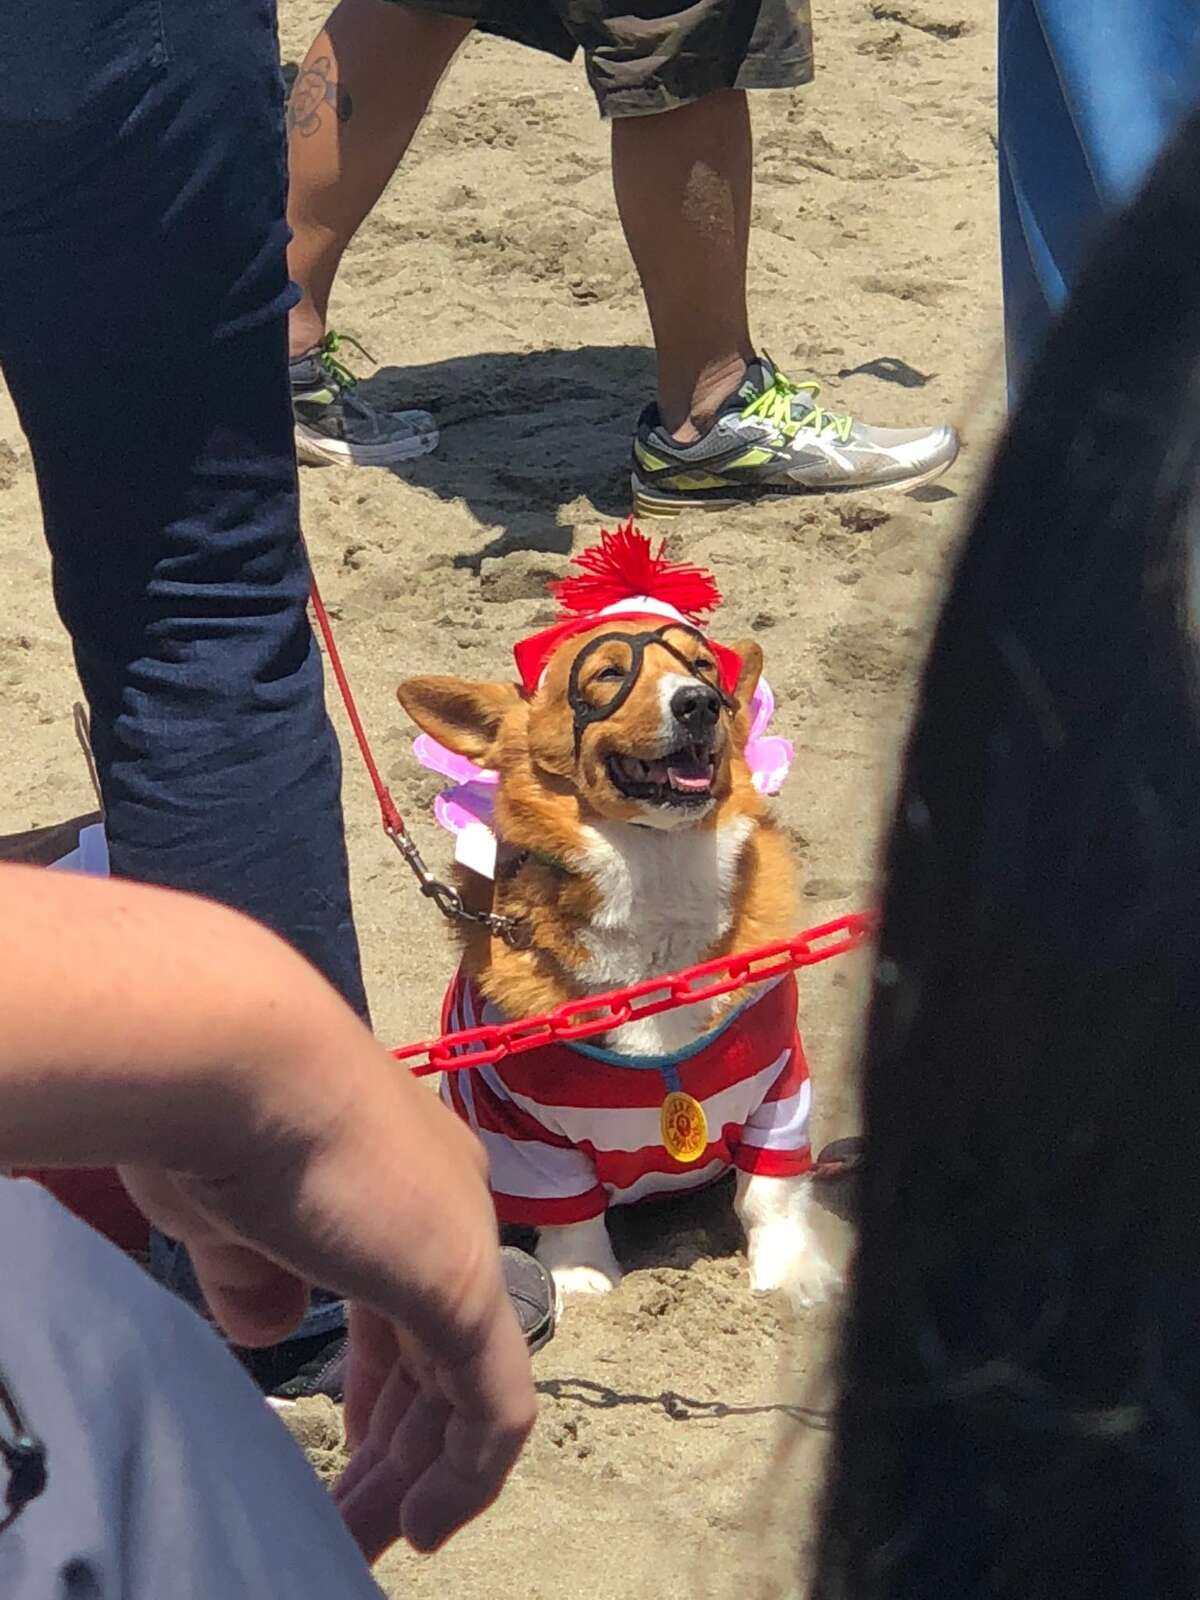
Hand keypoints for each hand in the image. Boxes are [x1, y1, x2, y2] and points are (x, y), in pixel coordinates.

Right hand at [120, 1000, 534, 1556]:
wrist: (239, 1060)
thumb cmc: (217, 1121)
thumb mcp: (228, 1218)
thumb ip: (258, 1280)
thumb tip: (275, 1333)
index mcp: (397, 1176)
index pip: (407, 1300)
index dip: (383, 1382)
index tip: (348, 1443)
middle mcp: (448, 1202)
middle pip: (439, 1351)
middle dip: (399, 1443)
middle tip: (354, 1516)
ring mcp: (464, 1239)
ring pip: (466, 1389)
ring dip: (419, 1475)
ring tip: (369, 1539)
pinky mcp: (466, 1285)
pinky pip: (494, 1408)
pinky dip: (468, 1476)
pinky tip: (423, 1525)